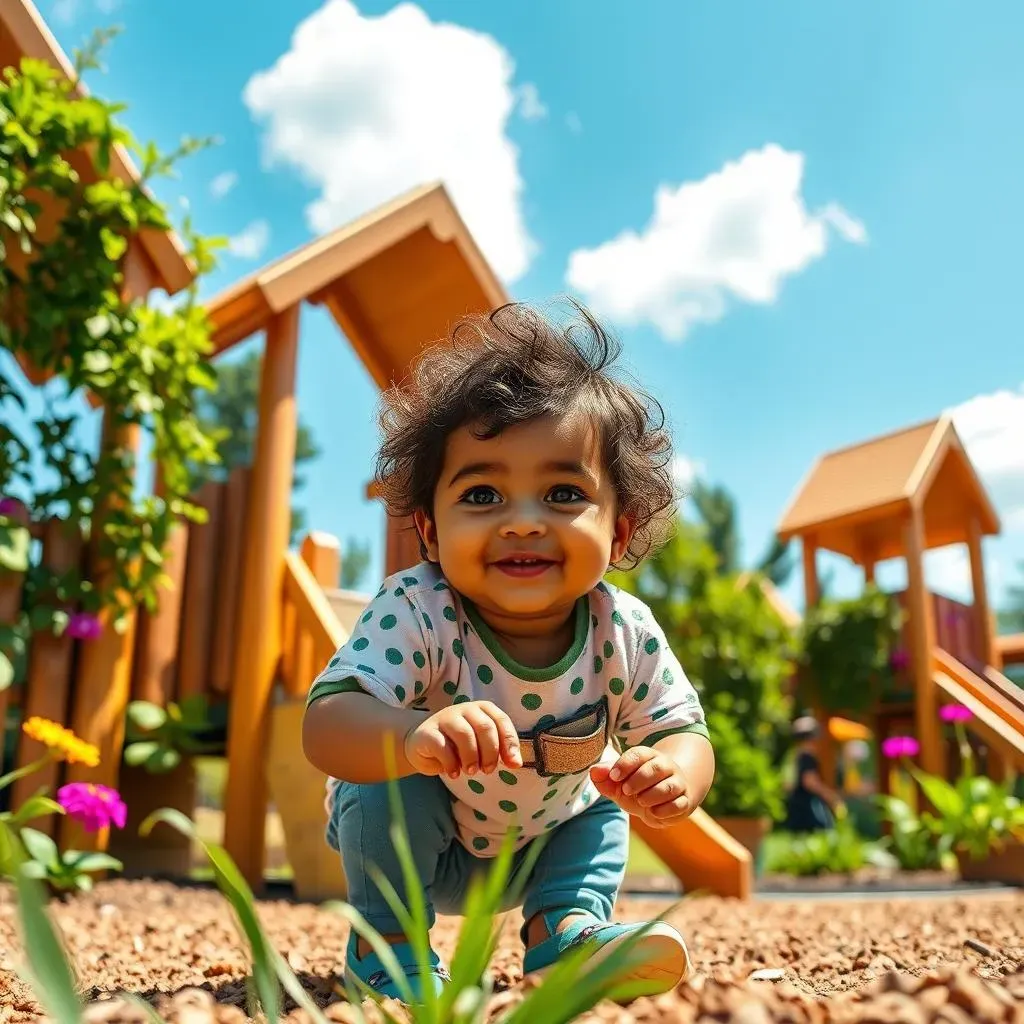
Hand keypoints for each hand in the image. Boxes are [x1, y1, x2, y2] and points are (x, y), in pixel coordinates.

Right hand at [404, 701, 521, 778]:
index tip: (513, 764)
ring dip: (471, 757)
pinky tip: (453, 773)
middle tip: (487, 770)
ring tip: (470, 771)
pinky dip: (451, 763)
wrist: (424, 745)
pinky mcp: (428, 732)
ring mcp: (445, 718)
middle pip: (485, 727)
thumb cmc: (459, 745)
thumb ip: (501, 751)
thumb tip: (517, 763)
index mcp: (482, 709)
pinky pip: (442, 746)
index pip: (502, 721)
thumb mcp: (482, 745)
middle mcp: (465, 709)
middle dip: (490, 752)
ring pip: (464, 734)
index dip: (510, 743)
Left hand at [590, 746, 691, 827]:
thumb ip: (606, 778)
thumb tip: (594, 771)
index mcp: (648, 757)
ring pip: (669, 787)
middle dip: (638, 780)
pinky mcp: (684, 802)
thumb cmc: (637, 788)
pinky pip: (678, 805)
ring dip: (651, 795)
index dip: (625, 764)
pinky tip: (653, 812)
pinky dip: (664, 810)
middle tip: (626, 790)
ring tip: (640, 801)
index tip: (613, 776)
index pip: (639, 754)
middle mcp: (665, 767)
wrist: (663, 801)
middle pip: (656, 768)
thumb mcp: (619, 783)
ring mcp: (677, 784)